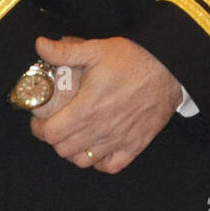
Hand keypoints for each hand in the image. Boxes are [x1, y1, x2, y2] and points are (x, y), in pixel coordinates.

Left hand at [29, 35, 183, 173]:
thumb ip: (65, 51)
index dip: (39, 128)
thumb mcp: (97, 49)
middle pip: (63, 149)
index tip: (39, 118)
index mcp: (87, 108)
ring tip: (74, 136)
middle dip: (53, 138)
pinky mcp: (135, 145)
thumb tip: (40, 45)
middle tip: (55, 123)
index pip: (50, 133)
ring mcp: (118, 140)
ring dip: (73, 151)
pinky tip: (98, 147)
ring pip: (83, 160)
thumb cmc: (134, 58)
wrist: (170, 68)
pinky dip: (99, 162)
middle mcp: (100, 129)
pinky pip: (110, 166)